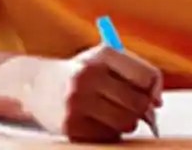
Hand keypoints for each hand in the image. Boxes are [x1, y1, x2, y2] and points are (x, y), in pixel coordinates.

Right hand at [23, 46, 162, 142]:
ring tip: (114, 114)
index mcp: (102, 54)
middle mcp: (88, 75)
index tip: (154, 97)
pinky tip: (97, 122)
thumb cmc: (80, 73)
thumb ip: (134, 74)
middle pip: (139, 103)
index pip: (147, 76)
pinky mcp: (71, 126)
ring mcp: (78, 102)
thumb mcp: (103, 61)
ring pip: (126, 123)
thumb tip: (157, 103)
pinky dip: (110, 133)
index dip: (156, 89)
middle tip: (141, 112)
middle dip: (144, 110)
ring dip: (127, 123)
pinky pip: (109, 137)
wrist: (34, 84)